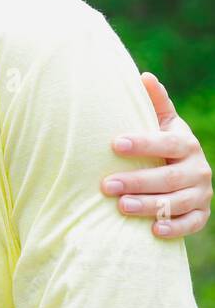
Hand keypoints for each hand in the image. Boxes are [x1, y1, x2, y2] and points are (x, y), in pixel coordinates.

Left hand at [102, 72, 211, 237]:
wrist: (182, 172)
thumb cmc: (162, 143)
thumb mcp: (161, 123)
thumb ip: (154, 103)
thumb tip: (144, 76)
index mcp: (186, 144)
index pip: (166, 143)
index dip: (143, 144)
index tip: (115, 144)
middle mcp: (198, 169)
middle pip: (169, 177)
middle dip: (137, 181)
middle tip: (106, 185)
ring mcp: (201, 194)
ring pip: (177, 202)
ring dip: (149, 206)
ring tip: (121, 206)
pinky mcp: (201, 215)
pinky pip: (191, 224)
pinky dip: (174, 228)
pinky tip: (153, 231)